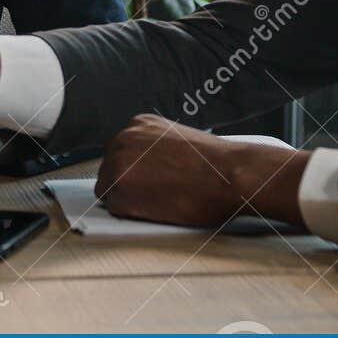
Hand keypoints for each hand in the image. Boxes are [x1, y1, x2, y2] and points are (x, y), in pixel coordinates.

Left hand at [95, 114, 309, 227]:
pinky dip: (131, 214)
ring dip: (128, 199)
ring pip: (108, 189)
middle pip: (109, 169)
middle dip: (127, 184)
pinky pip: (114, 208)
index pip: (120, 152)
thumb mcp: (177, 140)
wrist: (229, 174)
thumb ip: (154, 149)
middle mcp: (123, 137)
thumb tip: (145, 169)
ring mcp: (117, 162)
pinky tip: (157, 209)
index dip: (133, 171)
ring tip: (160, 202)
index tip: (148, 181)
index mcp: (138, 123)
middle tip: (154, 195)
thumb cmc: (214, 163)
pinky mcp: (119, 189)